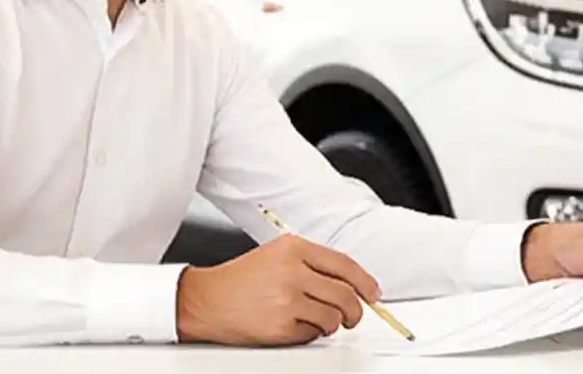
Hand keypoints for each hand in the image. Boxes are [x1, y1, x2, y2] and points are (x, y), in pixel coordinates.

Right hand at [175, 233, 381, 345]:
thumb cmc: (242, 279)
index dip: (366, 282)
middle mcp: (292, 271)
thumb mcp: (277, 255)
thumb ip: (312, 263)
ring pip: (334, 317)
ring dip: (332, 324)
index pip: (344, 264)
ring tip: (318, 321)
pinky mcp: (282, 326)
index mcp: (293, 248)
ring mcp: (287, 299)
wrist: (207, 300)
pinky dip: (311, 333)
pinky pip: (314, 334)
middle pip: (345, 295)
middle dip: (355, 311)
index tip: (374, 293)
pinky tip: (295, 325)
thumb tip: (352, 283)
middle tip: (352, 316)